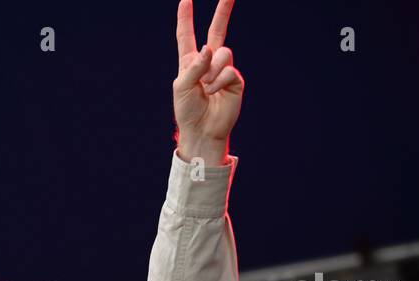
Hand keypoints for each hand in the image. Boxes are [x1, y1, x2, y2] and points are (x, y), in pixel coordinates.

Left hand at [172, 0, 243, 165]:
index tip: (186, 0)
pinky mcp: (235, 79)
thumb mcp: (182, 86)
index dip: (185, 18)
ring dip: (212, 70)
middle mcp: (208, 62)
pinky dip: (219, 81)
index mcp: (190, 62)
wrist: (202, 130)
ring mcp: (223, 69)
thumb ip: (194, 66)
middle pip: (217, 30)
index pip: (186, 35)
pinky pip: (228, 70)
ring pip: (223, 52)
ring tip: (207, 87)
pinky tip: (215, 93)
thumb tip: (209, 48)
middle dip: (223, 11)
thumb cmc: (188, 110)